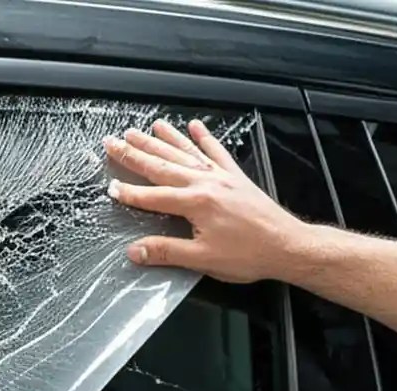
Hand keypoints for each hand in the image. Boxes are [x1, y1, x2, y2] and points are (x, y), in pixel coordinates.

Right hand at [103, 119, 307, 282]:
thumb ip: (167, 252)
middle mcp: (205, 183)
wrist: (286, 245)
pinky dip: (204, 138)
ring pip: (185, 153)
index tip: (110, 187)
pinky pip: (216, 152)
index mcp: (195, 203)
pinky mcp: (236, 176)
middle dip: (135, 154)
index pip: (152, 196)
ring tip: (144, 128)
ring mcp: (221, 176)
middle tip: (113, 142)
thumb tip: (135, 251)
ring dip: (163, 139)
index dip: (129, 193)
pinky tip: (194, 126)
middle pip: (163, 165)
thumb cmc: (248, 255)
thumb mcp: (203, 259)